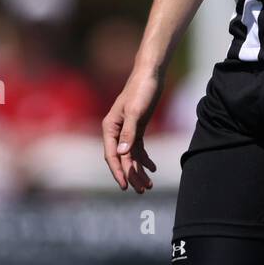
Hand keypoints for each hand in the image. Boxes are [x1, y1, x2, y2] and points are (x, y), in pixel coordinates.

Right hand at [102, 68, 161, 193]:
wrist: (150, 74)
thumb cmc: (141, 90)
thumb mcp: (136, 112)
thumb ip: (130, 133)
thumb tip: (123, 154)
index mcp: (110, 127)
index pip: (112, 155)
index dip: (119, 172)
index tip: (126, 186)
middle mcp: (115, 131)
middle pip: (122, 159)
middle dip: (131, 175)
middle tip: (142, 190)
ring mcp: (126, 130)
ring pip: (130, 156)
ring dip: (139, 170)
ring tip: (149, 185)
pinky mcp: (137, 128)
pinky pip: (138, 148)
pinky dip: (144, 159)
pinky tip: (153, 168)